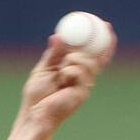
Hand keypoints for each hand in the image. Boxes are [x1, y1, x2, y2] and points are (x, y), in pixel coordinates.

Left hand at [13, 25, 116, 139]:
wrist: (34, 115)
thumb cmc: (36, 97)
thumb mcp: (44, 69)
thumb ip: (53, 54)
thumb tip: (57, 36)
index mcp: (73, 72)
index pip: (91, 55)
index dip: (100, 42)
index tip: (104, 25)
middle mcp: (82, 79)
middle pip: (97, 58)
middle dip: (103, 42)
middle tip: (104, 27)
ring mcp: (83, 86)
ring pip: (88, 62)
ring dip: (75, 59)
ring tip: (63, 68)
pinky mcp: (82, 93)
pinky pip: (81, 72)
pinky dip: (70, 69)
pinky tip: (63, 77)